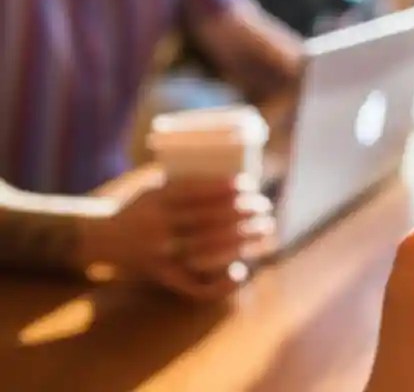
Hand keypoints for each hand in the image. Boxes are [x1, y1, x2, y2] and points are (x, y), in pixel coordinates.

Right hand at [80, 177, 273, 299]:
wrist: (99, 239)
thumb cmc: (138, 208)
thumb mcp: (154, 189)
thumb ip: (185, 183)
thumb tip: (235, 175)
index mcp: (155, 201)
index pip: (196, 192)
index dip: (225, 189)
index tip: (250, 185)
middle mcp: (157, 228)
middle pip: (209, 221)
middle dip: (243, 214)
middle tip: (265, 207)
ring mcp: (161, 255)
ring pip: (209, 250)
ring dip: (242, 240)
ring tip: (264, 229)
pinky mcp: (163, 276)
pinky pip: (194, 286)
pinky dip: (220, 283)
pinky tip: (241, 272)